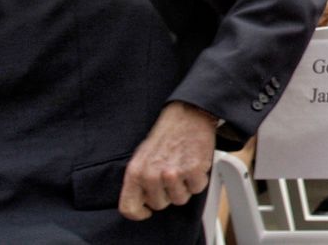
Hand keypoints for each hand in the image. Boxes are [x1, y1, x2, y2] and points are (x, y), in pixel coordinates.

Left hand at [118, 101, 217, 220]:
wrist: (187, 115)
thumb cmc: (166, 136)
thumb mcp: (142, 157)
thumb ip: (139, 181)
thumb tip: (141, 201)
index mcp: (134, 172)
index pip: (129, 208)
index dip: (140, 212)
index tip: (147, 209)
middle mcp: (151, 175)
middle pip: (160, 205)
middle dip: (167, 193)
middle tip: (171, 176)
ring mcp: (173, 174)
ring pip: (180, 199)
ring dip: (184, 187)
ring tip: (183, 168)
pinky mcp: (193, 171)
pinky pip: (197, 189)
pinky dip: (198, 179)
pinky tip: (194, 165)